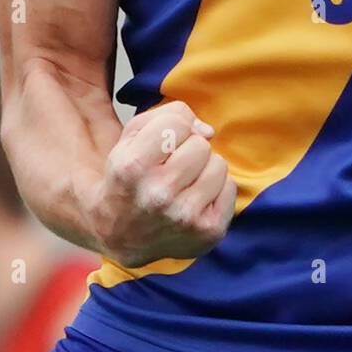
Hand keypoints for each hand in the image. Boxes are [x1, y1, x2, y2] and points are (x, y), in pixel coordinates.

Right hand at [87, 100, 236, 266]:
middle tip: (172, 167)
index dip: (173, 129)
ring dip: (204, 169)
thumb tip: (208, 131)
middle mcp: (158, 194)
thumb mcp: (131, 138)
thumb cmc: (129, 178)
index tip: (161, 146)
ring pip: (219, 164)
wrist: (121, 236)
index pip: (177, 122)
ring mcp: (185, 216)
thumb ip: (168, 116)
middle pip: (201, 144)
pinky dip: (216, 190)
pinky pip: (230, 187)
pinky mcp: (208, 231)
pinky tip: (194, 199)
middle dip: (189, 149)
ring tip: (184, 183)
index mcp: (133, 167)